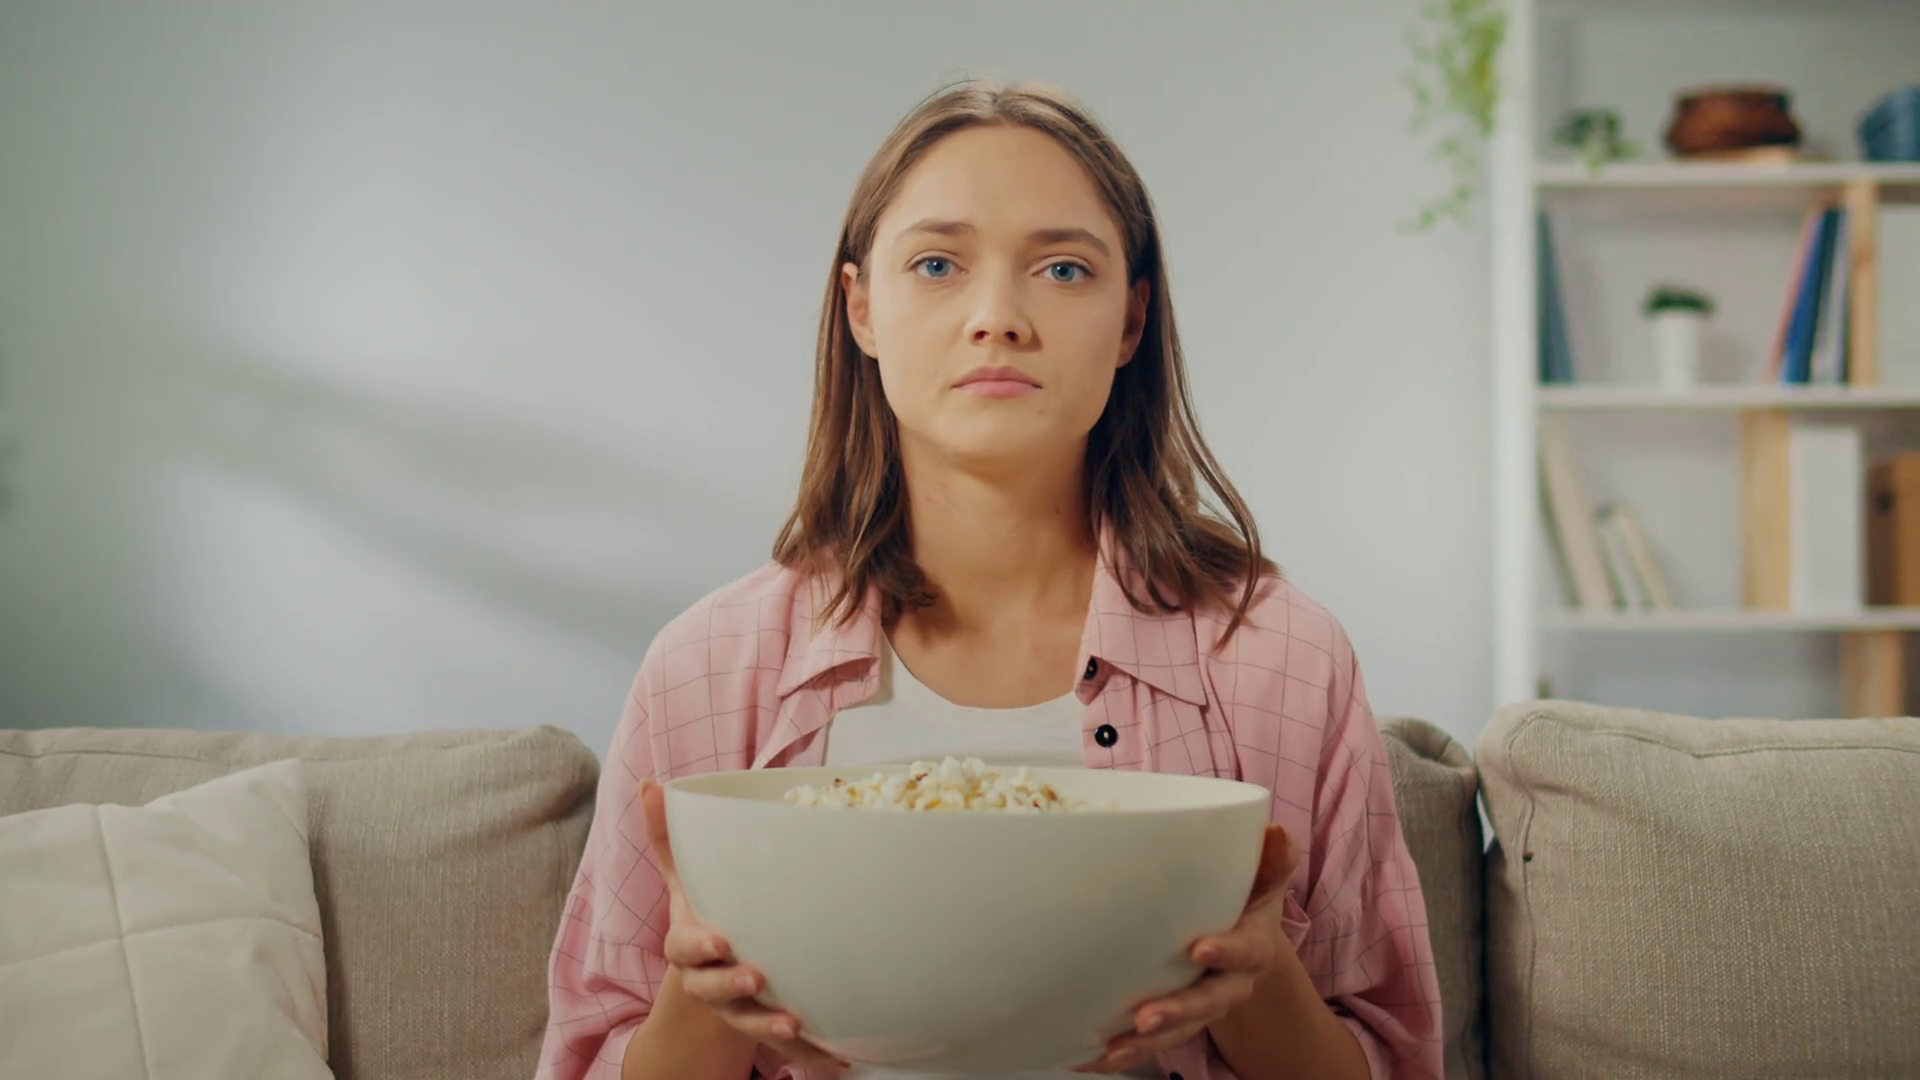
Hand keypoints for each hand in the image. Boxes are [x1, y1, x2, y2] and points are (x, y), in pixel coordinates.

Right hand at [639, 778, 848, 1071]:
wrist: (716, 976)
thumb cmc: (707, 918)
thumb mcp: (687, 882)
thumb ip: (670, 838)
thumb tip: (650, 785)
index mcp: (690, 948)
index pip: (685, 948)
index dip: (699, 945)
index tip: (718, 940)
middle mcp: (710, 983)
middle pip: (714, 990)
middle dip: (732, 987)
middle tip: (756, 979)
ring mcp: (739, 1011)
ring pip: (750, 1024)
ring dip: (771, 1027)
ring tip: (795, 1024)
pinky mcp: (770, 1031)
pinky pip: (791, 1051)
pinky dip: (813, 1057)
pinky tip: (839, 1061)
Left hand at [1074, 825, 1303, 1074]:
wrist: (1245, 940)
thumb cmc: (1247, 899)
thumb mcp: (1264, 878)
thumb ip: (1271, 859)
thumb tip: (1276, 833)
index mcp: (1253, 946)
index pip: (1244, 951)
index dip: (1226, 952)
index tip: (1199, 949)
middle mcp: (1229, 984)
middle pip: (1207, 1004)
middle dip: (1177, 1012)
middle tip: (1145, 1018)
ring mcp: (1202, 1007)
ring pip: (1178, 1031)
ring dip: (1144, 1043)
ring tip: (1111, 1049)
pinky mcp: (1176, 1021)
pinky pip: (1150, 1043)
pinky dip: (1121, 1053)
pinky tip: (1087, 1058)